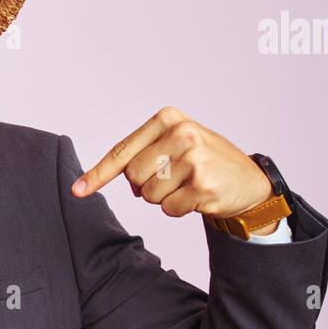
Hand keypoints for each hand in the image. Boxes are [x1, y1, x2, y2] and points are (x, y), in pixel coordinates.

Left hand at [71, 107, 277, 230]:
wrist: (250, 182)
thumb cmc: (205, 163)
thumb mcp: (175, 144)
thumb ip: (142, 153)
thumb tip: (102, 177)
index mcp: (168, 118)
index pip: (123, 151)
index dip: (98, 174)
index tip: (77, 190)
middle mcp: (181, 133)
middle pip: (133, 177)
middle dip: (146, 186)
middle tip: (173, 180)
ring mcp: (193, 157)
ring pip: (150, 195)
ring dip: (164, 198)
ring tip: (189, 186)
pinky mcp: (202, 183)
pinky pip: (168, 209)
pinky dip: (179, 209)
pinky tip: (199, 196)